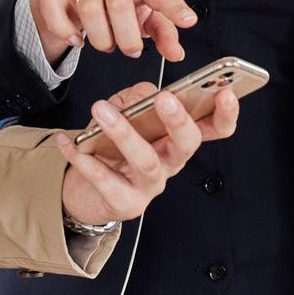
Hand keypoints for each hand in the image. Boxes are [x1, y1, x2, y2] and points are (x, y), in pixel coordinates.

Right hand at [33, 0, 197, 64]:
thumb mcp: (148, 12)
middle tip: (131, 50)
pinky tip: (78, 40)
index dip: (174, 7)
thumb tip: (177, 54)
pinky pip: (54, 9)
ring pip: (88, 9)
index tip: (188, 21)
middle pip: (118, 4)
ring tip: (107, 44)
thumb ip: (166, 33)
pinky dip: (65, 30)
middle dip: (127, 36)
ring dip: (100, 38)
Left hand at [55, 80, 239, 226]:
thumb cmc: (111, 146)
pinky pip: (106, 181)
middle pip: (187, 144)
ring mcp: (151, 185)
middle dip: (178, 120)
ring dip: (124, 133)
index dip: (226, 113)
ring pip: (145, 160)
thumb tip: (145, 94)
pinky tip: (68, 141)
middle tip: (165, 98)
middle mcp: (171, 162)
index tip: (225, 91)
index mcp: (178, 138)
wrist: (87, 190)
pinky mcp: (126, 203)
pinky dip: (83, 158)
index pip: (214, 128)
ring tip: (102, 110)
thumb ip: (136, 98)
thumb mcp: (124, 113)